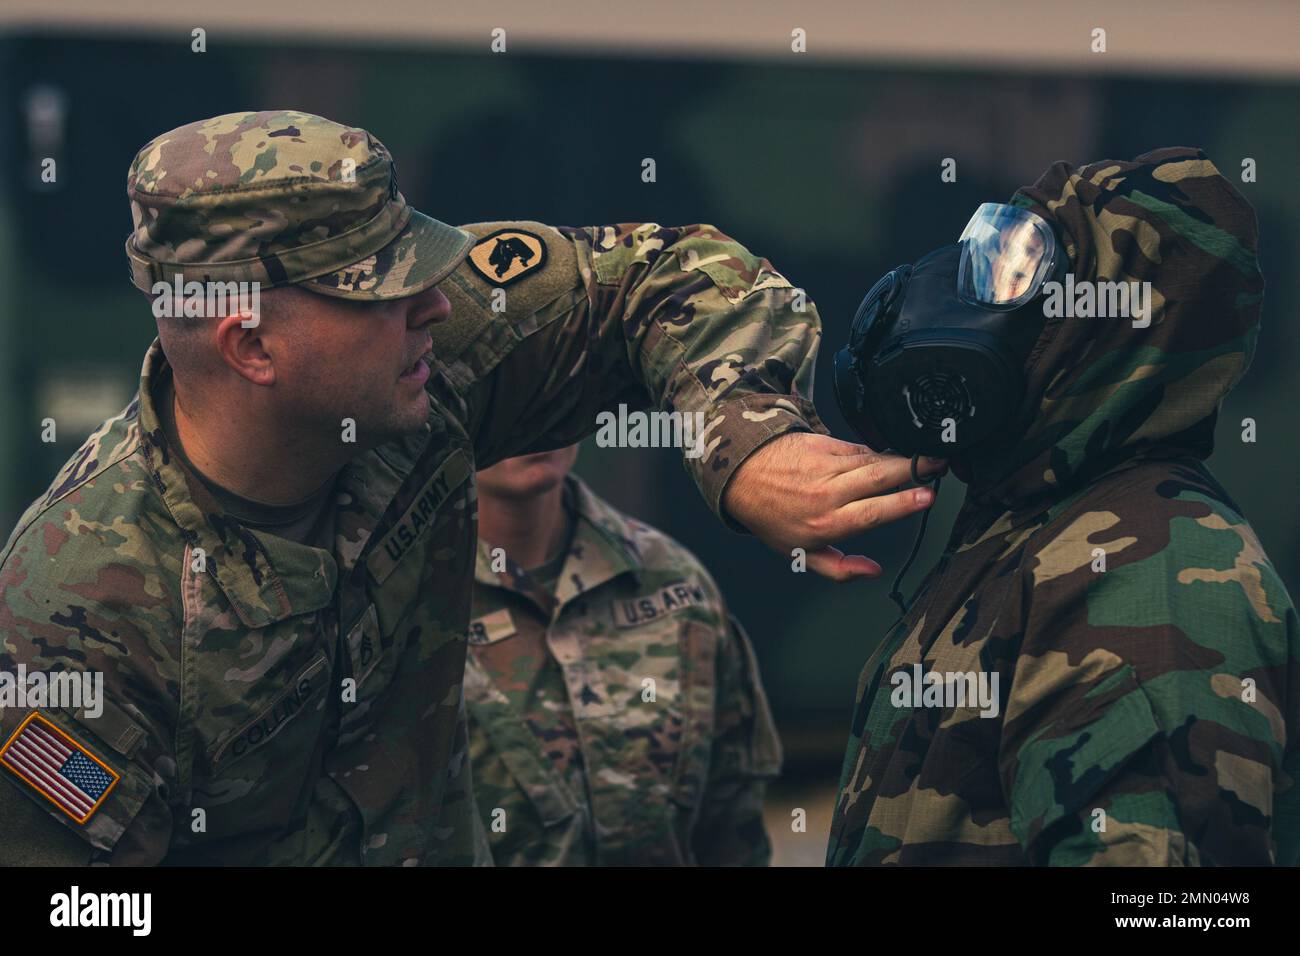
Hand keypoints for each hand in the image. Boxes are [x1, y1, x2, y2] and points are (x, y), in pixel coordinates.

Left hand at [721, 432, 946, 581]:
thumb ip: (840, 568)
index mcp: (825, 524)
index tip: (928, 497)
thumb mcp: (802, 554)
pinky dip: (874, 452)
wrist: (741, 478)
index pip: (873, 512)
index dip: (903, 504)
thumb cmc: (774, 518)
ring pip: (871, 460)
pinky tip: (886, 457)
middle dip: (914, 470)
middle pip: (878, 479)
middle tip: (940, 465)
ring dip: (901, 458)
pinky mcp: (821, 443)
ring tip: (925, 458)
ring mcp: (824, 465)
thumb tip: (873, 571)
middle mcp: (826, 494)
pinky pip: (856, 448)